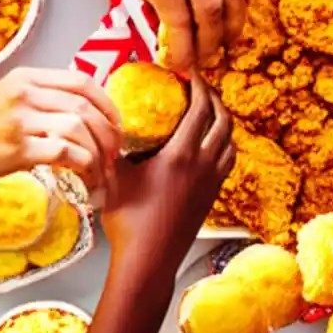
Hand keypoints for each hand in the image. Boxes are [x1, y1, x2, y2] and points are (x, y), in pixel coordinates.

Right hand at [0, 67, 120, 191]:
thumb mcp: (8, 100)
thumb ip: (43, 100)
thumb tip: (86, 114)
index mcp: (26, 78)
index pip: (81, 81)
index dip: (107, 103)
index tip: (115, 124)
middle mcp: (25, 93)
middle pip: (85, 106)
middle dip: (108, 132)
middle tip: (115, 152)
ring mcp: (20, 120)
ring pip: (79, 128)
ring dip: (98, 151)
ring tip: (101, 169)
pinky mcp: (17, 149)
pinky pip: (66, 152)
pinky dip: (84, 165)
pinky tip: (86, 176)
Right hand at [103, 76, 234, 264]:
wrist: (149, 260)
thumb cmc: (128, 221)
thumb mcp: (113, 176)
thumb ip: (111, 147)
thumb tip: (102, 124)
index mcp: (180, 155)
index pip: (200, 108)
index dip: (199, 85)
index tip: (190, 72)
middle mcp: (203, 164)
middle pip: (223, 119)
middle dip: (214, 98)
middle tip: (200, 87)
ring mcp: (212, 181)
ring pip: (230, 140)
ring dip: (223, 120)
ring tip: (208, 111)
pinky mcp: (213, 195)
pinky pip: (228, 159)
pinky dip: (224, 143)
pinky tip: (211, 144)